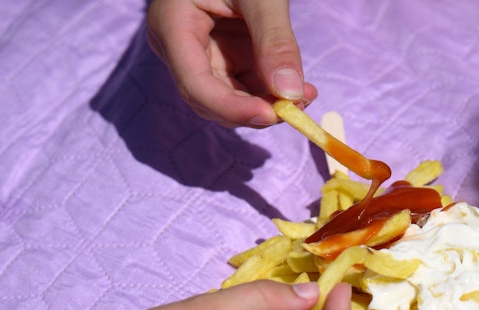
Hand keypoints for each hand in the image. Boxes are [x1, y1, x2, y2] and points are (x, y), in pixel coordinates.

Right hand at [146, 0, 316, 126]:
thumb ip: (275, 40)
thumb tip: (290, 94)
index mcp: (172, 25)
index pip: (195, 85)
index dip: (232, 108)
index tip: (272, 115)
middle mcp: (179, 47)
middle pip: (211, 99)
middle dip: (255, 109)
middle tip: (298, 108)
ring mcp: (200, 54)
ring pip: (230, 98)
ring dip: (268, 104)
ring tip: (306, 96)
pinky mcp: (221, 57)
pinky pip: (244, 86)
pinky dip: (271, 92)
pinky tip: (299, 90)